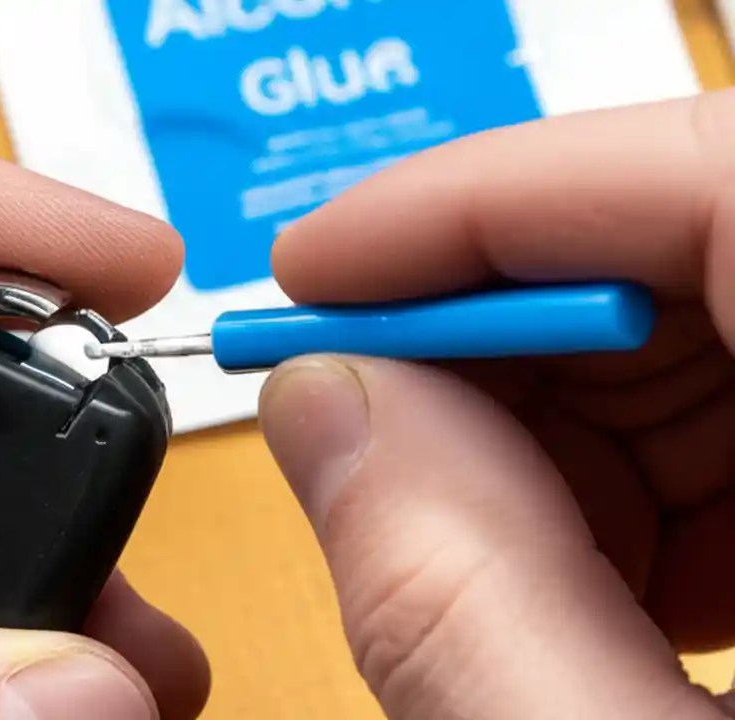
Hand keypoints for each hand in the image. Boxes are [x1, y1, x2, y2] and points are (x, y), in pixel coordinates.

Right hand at [260, 89, 734, 718]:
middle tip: (350, 402)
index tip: (322, 266)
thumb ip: (461, 605)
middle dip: (492, 327)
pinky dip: (623, 486)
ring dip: (544, 421)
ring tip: (455, 523)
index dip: (492, 199)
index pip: (718, 178)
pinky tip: (574, 574)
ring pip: (703, 328)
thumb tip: (323, 410)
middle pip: (691, 244)